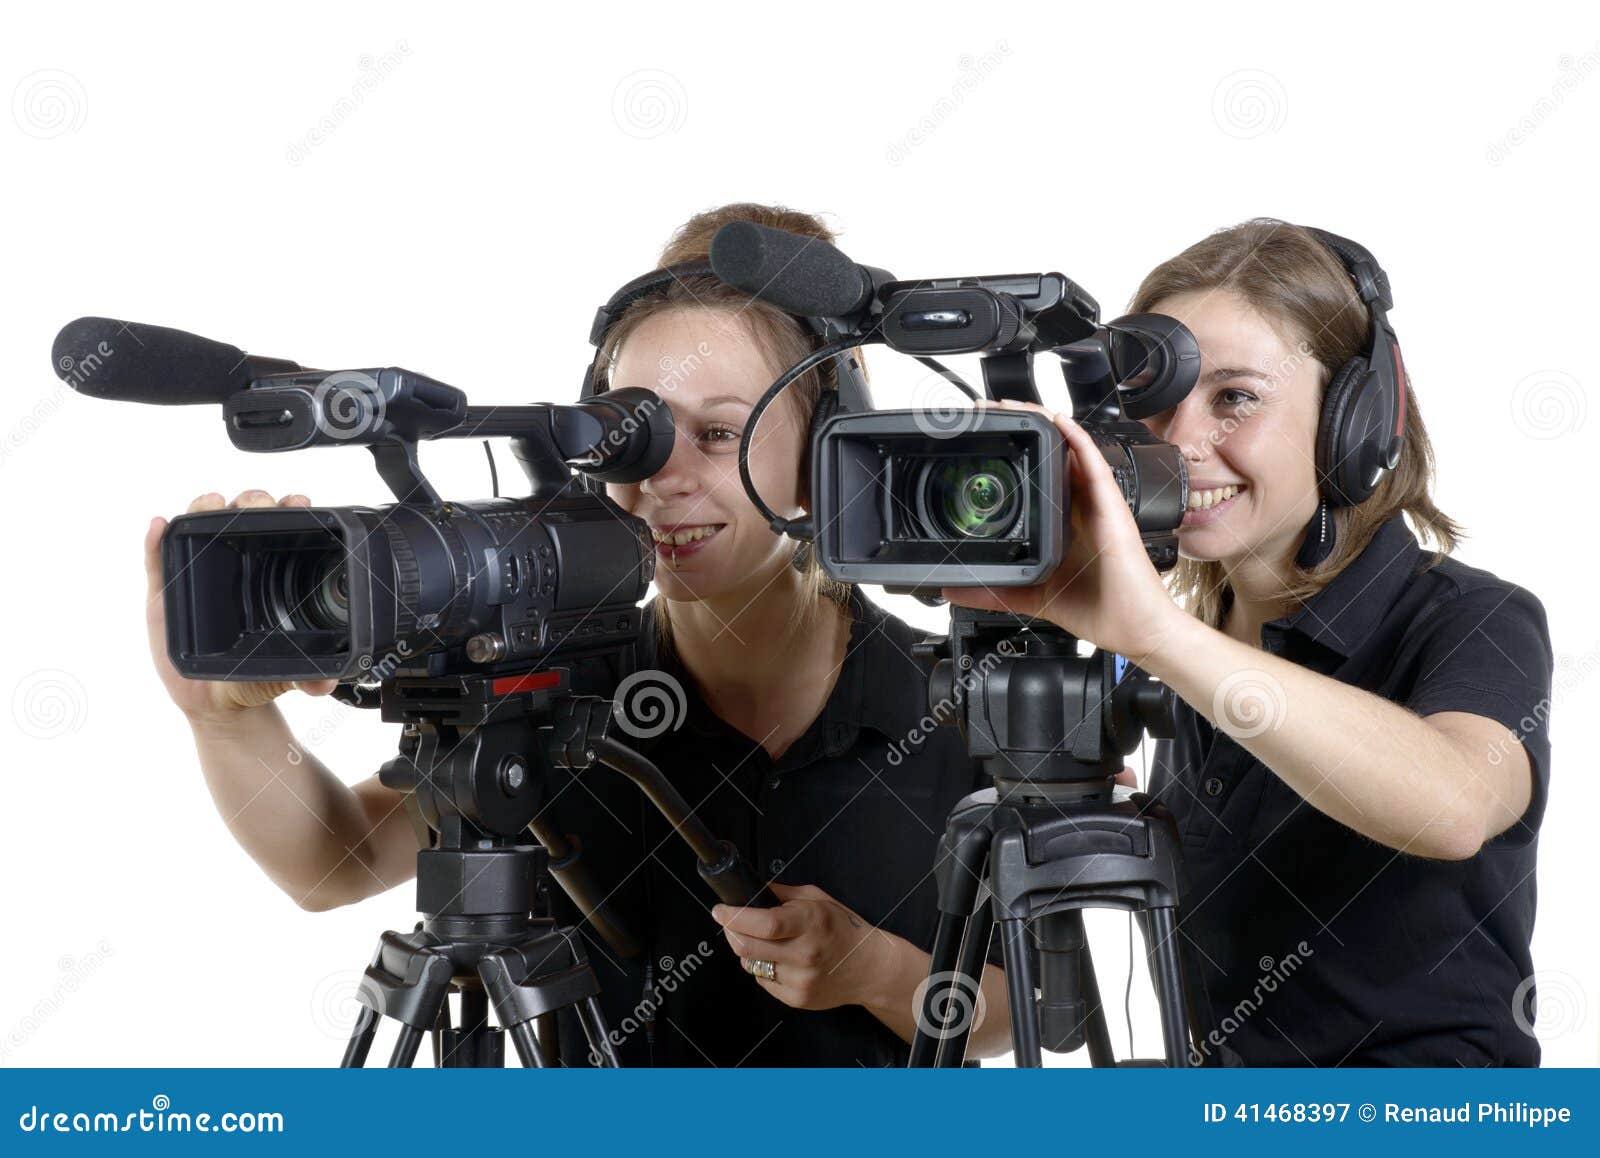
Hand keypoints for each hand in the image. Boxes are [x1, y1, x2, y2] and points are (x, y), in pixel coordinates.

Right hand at [146, 490, 336, 722]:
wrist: (216, 700)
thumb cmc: (251, 673)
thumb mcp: (282, 673)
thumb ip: (306, 677)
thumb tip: (325, 685)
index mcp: (265, 575)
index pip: (277, 532)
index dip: (287, 510)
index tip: (299, 502)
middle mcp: (231, 567)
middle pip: (238, 518)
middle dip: (250, 501)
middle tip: (259, 504)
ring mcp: (194, 575)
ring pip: (196, 529)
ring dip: (203, 508)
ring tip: (211, 502)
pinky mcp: (164, 592)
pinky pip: (156, 559)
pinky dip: (154, 540)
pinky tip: (159, 524)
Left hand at [712, 883, 902, 1011]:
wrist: (869, 968)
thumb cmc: (843, 929)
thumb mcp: (818, 899)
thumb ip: (783, 893)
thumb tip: (753, 890)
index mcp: (810, 922)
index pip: (763, 923)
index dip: (734, 917)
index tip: (720, 911)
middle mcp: (804, 953)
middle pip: (747, 947)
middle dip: (731, 932)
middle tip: (730, 923)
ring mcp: (800, 979)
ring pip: (751, 964)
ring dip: (747, 951)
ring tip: (763, 942)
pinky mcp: (797, 999)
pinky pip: (763, 981)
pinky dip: (763, 968)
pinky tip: (780, 961)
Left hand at [943, 402, 1186, 660]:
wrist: (1135, 629)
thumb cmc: (1099, 610)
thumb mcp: (1031, 597)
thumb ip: (991, 592)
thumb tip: (950, 590)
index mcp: (1065, 521)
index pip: (1039, 474)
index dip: (1016, 450)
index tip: (984, 437)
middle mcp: (1081, 506)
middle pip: (1052, 452)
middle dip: (1023, 426)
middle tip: (986, 411)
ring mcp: (1098, 504)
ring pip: (1071, 449)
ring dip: (1043, 422)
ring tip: (1011, 404)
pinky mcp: (1112, 509)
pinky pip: (1096, 465)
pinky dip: (1078, 440)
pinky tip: (1058, 421)